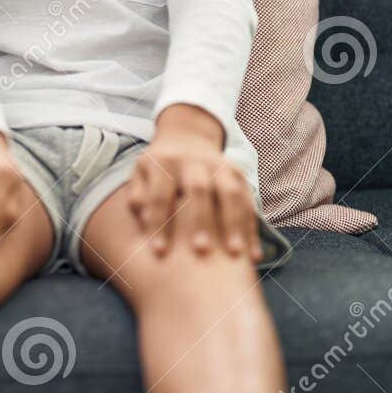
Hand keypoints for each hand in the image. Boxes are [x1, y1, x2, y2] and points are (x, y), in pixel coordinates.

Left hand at [128, 128, 260, 262]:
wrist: (185, 138)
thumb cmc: (157, 170)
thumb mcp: (141, 176)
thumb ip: (138, 198)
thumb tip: (143, 221)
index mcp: (164, 161)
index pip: (160, 194)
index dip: (159, 222)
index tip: (159, 252)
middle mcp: (193, 160)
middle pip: (198, 189)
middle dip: (200, 221)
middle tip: (200, 251)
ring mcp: (219, 165)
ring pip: (230, 193)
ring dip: (233, 224)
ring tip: (235, 254)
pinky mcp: (238, 173)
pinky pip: (248, 201)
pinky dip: (251, 229)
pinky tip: (253, 255)